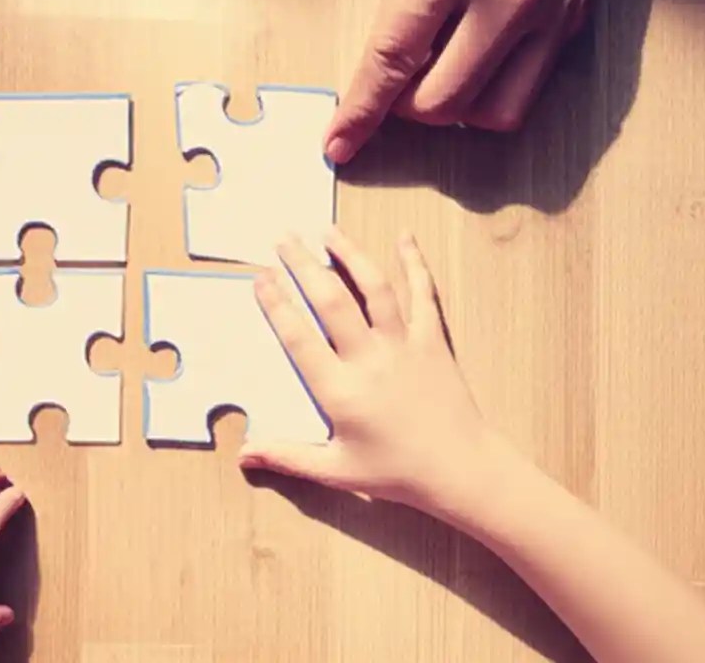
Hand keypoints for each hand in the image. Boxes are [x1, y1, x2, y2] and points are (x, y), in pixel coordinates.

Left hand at [240, 0, 594, 163]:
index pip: (392, 61)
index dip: (360, 112)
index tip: (338, 145)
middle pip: (442, 102)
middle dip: (404, 108)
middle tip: (388, 82)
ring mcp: (553, 6)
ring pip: (497, 111)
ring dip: (455, 108)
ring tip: (433, 74)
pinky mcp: (580, 10)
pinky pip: (534, 84)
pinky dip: (495, 88)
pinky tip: (472, 59)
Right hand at [241, 231, 496, 514]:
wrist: (461, 469)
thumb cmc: (397, 473)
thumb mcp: (336, 469)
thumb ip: (287, 456)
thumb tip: (243, 454)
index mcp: (341, 391)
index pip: (300, 338)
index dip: (277, 304)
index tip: (260, 277)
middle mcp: (370, 359)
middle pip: (331, 300)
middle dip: (303, 265)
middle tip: (283, 239)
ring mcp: (404, 345)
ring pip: (374, 287)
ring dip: (350, 254)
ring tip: (328, 231)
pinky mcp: (432, 340)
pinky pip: (423, 294)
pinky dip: (415, 262)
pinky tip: (405, 238)